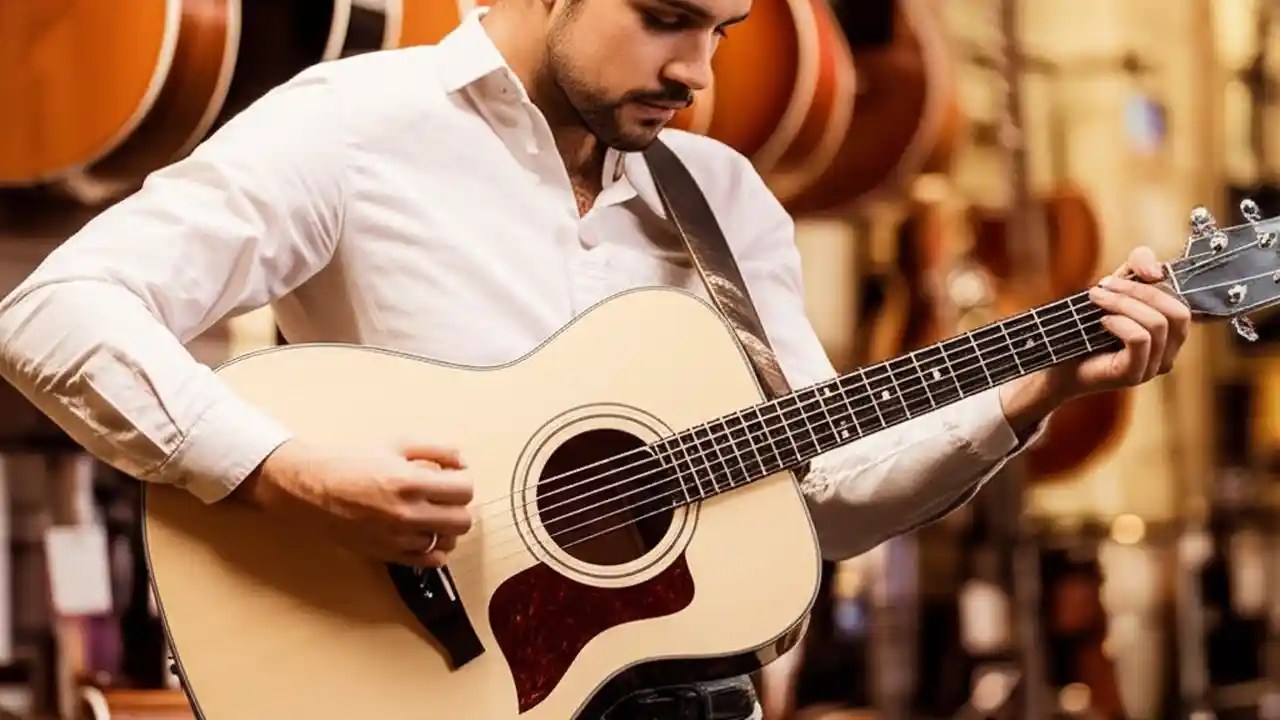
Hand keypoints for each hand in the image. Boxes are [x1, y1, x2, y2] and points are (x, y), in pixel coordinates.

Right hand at [232, 437, 472, 566]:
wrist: (309, 488)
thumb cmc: (349, 461)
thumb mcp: (395, 443)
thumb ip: (436, 450)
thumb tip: (462, 462)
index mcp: (410, 482)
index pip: (464, 489)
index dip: (463, 481)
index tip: (454, 477)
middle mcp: (407, 513)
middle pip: (463, 519)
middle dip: (458, 505)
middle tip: (444, 496)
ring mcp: (398, 537)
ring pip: (449, 541)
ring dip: (446, 527)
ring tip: (432, 513)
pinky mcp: (388, 554)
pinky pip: (430, 560)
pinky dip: (434, 548)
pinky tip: (424, 533)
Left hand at [999, 246, 1191, 432]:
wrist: (1057, 362)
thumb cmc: (1087, 325)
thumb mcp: (1115, 288)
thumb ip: (1138, 267)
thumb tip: (1156, 272)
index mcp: (1170, 332)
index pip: (1181, 302)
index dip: (1157, 280)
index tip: (1121, 274)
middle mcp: (1169, 352)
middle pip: (1177, 312)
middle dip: (1139, 291)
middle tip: (1102, 286)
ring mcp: (1154, 366)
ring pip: (1157, 324)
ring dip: (1123, 304)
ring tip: (1096, 299)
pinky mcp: (1135, 374)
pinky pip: (1140, 339)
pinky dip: (1121, 323)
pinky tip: (1102, 321)